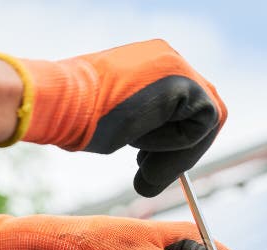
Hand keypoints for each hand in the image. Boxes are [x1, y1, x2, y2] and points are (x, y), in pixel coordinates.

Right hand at [0, 39, 226, 196]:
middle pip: (204, 111)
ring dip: (178, 153)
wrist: (59, 103)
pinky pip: (202, 123)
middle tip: (151, 174)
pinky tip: (141, 147)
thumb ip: (146, 124)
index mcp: (154, 63)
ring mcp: (178, 65)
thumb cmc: (76, 116)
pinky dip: (178, 146)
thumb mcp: (120, 118)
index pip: (186, 106)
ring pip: (206, 120)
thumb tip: (159, 158)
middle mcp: (170, 58)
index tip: (147, 162)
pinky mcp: (183, 80)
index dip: (175, 141)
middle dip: (184, 150)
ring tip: (142, 167)